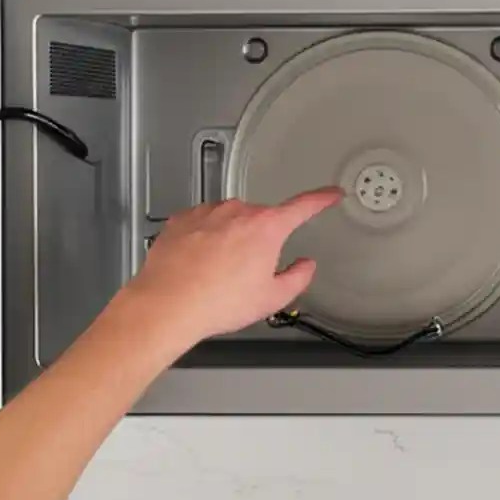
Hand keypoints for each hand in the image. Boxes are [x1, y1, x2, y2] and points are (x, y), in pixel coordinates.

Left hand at [111, 188, 343, 348]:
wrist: (167, 304)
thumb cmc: (219, 302)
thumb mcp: (272, 299)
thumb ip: (298, 278)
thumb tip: (305, 265)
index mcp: (267, 227)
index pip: (304, 206)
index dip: (322, 199)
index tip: (331, 194)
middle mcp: (238, 211)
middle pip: (261, 221)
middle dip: (259, 242)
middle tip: (248, 274)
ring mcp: (208, 212)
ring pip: (230, 221)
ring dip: (231, 240)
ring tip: (217, 274)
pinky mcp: (182, 219)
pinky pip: (203, 224)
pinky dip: (205, 240)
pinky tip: (199, 265)